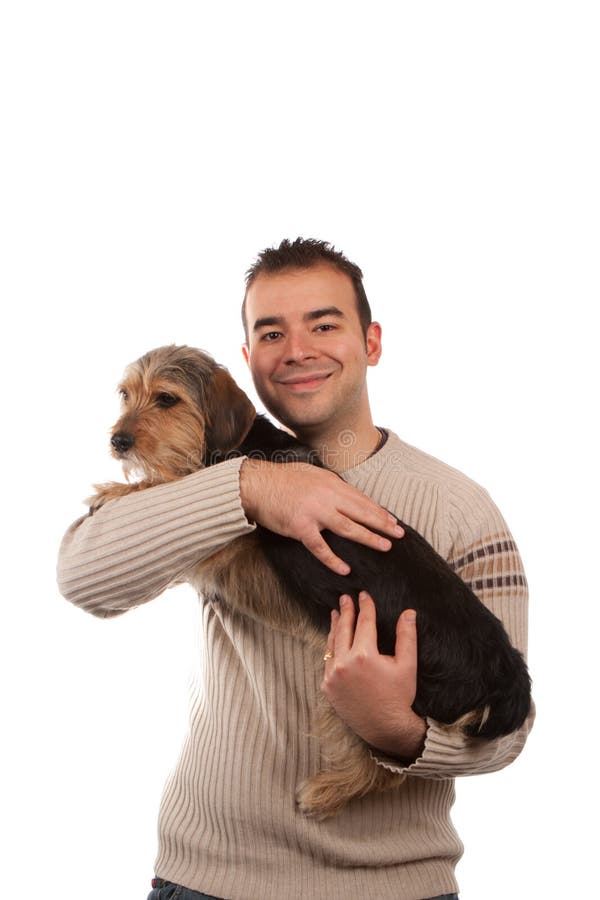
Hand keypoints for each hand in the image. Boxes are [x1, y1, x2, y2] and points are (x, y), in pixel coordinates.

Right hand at [240, 459, 403, 574]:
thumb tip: (346, 492)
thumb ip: (330, 484)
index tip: (393, 520)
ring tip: (385, 547)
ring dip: (369, 538)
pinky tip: (345, 569)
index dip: (379, 511)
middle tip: (400, 534)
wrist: (255, 485)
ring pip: (348, 528)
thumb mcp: (311, 473)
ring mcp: (315, 513)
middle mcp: (327, 496)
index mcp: (331, 483)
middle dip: (383, 524)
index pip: (361, 499)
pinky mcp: (301, 528)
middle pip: (361, 512)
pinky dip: (333, 560)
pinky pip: (320, 548)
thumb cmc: (281, 479)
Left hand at [321, 591, 426, 758]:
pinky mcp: (327, 686)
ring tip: (337, 613)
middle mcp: (344, 663)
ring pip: (332, 643)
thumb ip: (406, 636)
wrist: (385, 728)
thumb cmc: (399, 696)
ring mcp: (332, 675)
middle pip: (344, 629)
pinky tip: (334, 640)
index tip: (364, 594)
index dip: (365, 606)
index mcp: (364, 655)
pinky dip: (331, 647)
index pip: (364, 622)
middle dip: (346, 611)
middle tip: (345, 597)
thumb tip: (409, 612)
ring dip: (335, 627)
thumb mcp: (407, 665)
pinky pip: (327, 661)